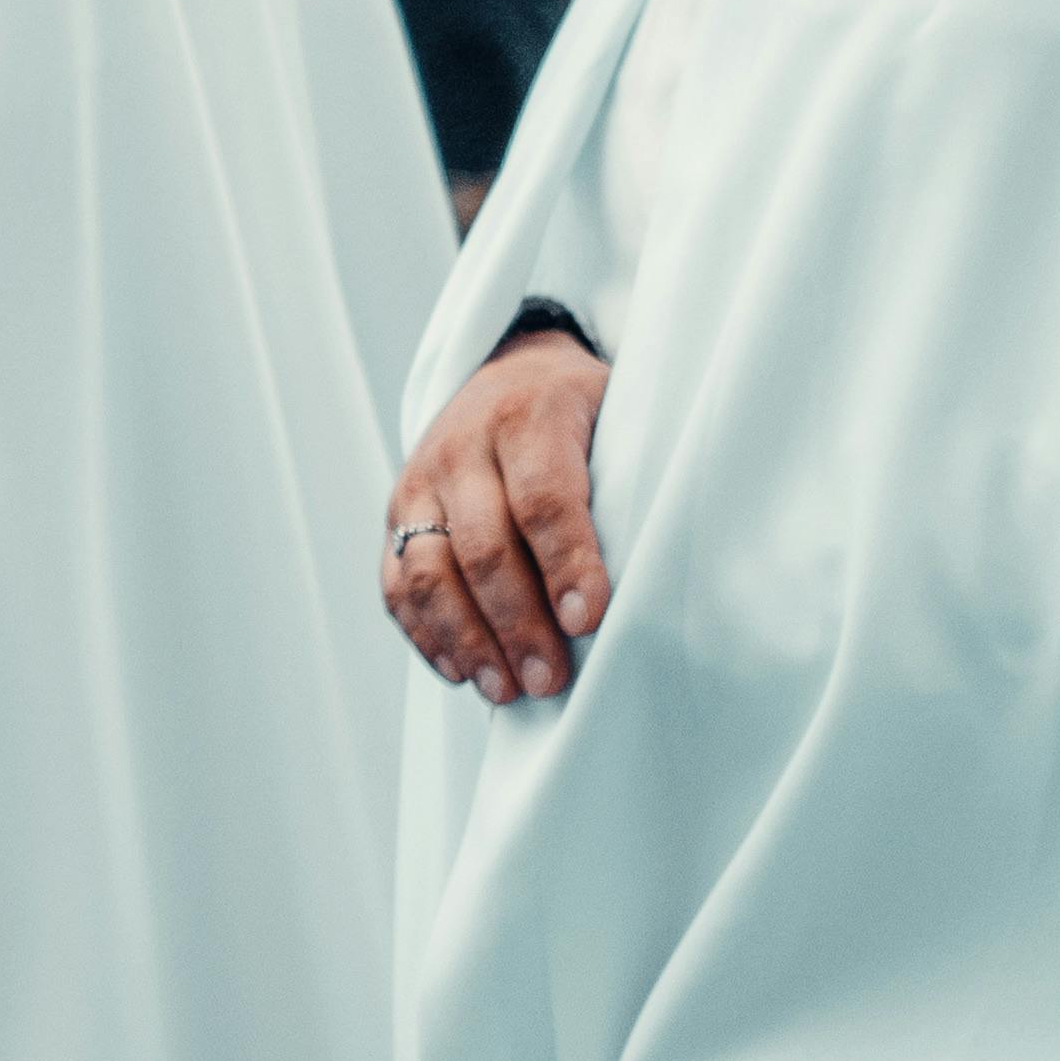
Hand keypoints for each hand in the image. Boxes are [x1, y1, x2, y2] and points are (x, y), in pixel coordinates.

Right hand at [384, 331, 613, 703]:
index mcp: (526, 417)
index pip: (544, 498)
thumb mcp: (620, 418)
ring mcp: (419, 482)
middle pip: (481, 545)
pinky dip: (424, 632)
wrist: (510, 370)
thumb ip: (631, 482)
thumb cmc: (586, 413)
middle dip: (517, 622)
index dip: (567, 563)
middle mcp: (460, 447)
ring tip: (505, 690)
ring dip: (466, 637)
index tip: (589, 621)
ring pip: (427, 570)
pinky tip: (460, 671)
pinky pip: (395, 582)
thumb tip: (664, 575)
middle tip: (551, 680)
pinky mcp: (396, 515)